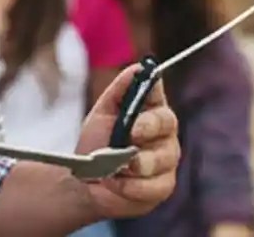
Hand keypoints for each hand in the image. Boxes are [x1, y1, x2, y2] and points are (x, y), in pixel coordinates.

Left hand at [75, 62, 180, 219]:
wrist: (86, 180)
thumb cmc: (97, 142)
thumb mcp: (103, 113)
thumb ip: (119, 91)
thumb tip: (137, 67)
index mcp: (150, 111)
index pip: (157, 94)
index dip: (149, 91)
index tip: (137, 92)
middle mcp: (164, 134)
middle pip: (167, 123)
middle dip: (146, 128)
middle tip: (130, 136)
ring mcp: (167, 161)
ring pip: (162, 157)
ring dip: (135, 163)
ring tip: (115, 167)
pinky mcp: (163, 186)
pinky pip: (154, 185)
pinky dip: (129, 186)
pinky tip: (115, 182)